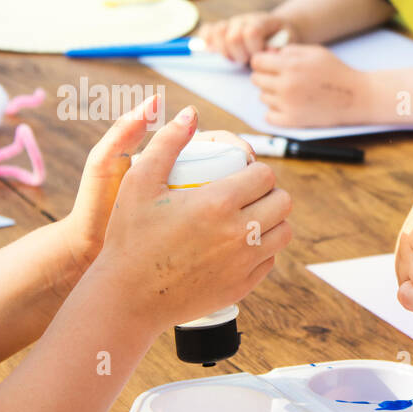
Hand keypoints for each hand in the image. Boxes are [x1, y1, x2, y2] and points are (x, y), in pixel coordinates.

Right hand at [88, 106, 292, 332]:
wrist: (128, 297)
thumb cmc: (129, 237)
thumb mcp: (139, 182)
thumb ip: (167, 143)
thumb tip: (191, 114)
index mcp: (218, 203)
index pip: (265, 176)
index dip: (257, 170)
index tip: (244, 172)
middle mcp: (239, 233)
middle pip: (283, 202)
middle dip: (270, 193)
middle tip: (250, 193)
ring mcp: (244, 262)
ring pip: (284, 233)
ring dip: (273, 220)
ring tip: (252, 215)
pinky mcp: (243, 286)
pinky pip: (270, 260)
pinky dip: (263, 249)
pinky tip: (242, 243)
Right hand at [198, 11, 294, 65]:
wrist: (279, 30)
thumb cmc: (284, 41)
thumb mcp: (289, 43)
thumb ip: (281, 47)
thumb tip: (270, 52)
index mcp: (262, 21)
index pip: (251, 33)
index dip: (254, 49)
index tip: (259, 57)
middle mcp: (244, 20)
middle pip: (232, 37)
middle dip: (239, 55)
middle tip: (246, 61)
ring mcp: (230, 23)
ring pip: (218, 32)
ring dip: (224, 51)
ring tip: (234, 59)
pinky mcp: (220, 29)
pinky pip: (206, 31)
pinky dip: (207, 42)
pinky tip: (214, 52)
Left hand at [249, 44, 368, 127]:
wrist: (356, 97)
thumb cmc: (337, 72)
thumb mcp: (314, 52)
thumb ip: (289, 51)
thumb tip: (269, 55)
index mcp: (290, 65)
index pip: (257, 62)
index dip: (263, 62)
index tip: (272, 66)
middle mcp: (286, 85)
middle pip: (256, 79)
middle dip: (266, 77)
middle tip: (283, 79)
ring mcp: (288, 105)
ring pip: (262, 97)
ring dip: (272, 94)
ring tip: (291, 93)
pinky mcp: (292, 121)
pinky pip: (268, 116)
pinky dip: (275, 112)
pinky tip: (289, 106)